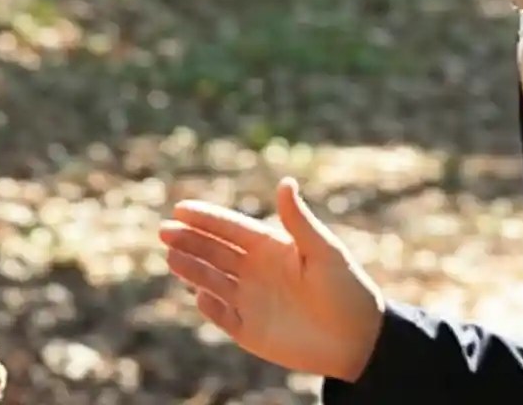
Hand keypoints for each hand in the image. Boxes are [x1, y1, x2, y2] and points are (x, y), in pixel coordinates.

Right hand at [159, 177, 385, 381]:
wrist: (358, 339)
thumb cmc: (346, 289)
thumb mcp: (324, 250)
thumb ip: (299, 221)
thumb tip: (286, 182)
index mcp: (272, 247)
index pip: (231, 229)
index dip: (206, 218)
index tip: (180, 208)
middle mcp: (256, 271)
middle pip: (215, 252)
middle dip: (189, 241)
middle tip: (165, 231)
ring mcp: (250, 300)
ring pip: (212, 280)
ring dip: (192, 269)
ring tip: (171, 257)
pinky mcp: (249, 330)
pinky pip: (221, 316)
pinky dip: (209, 306)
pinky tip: (199, 294)